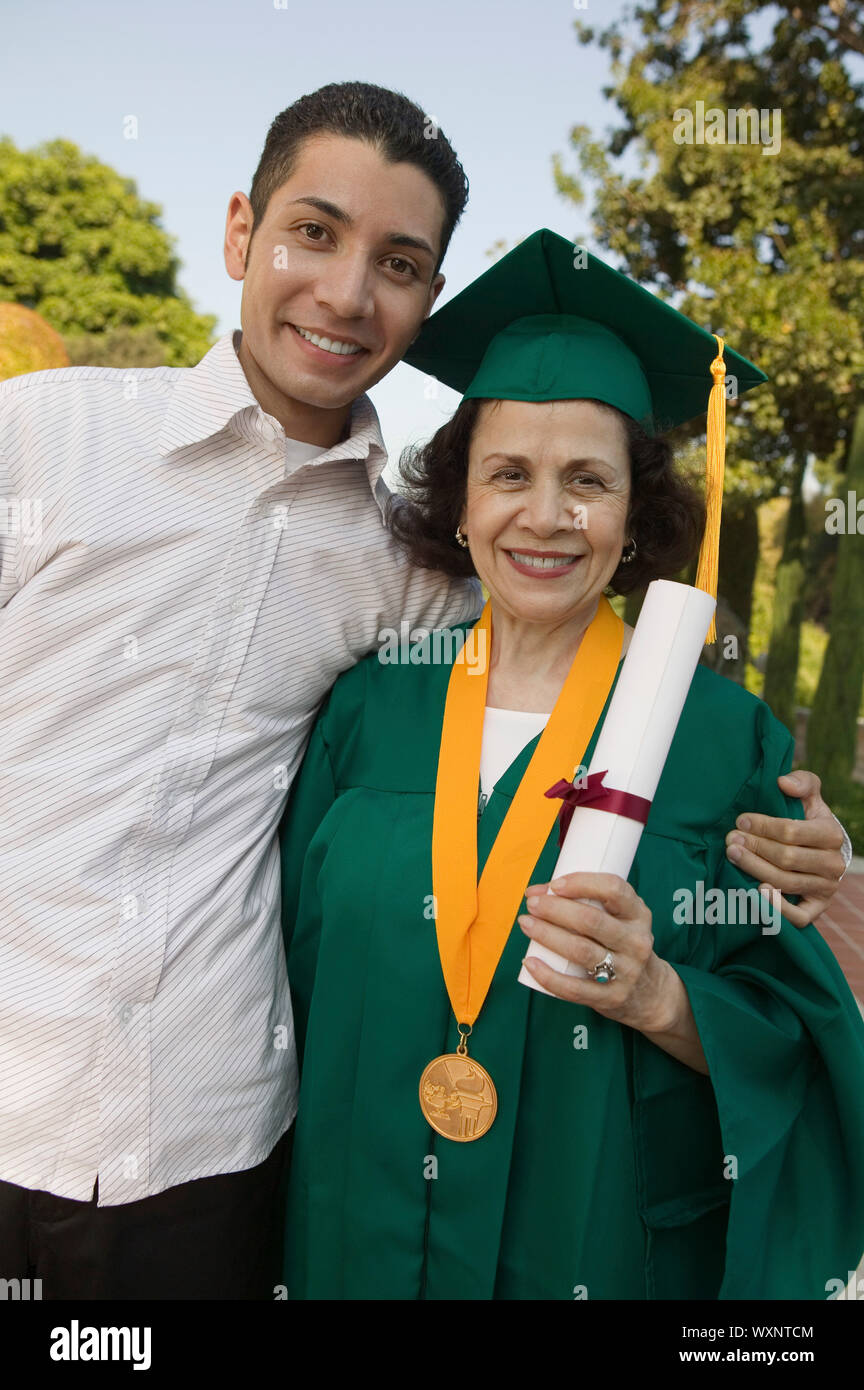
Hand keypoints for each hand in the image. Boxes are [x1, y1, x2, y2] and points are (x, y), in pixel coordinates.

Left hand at [518, 871, 677, 1032]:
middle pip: (591, 920)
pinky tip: (530, 963)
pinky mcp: (611, 998)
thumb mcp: (620, 920)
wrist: (650, 993)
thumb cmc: (622, 945)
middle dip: (555, 909)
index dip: (582, 883)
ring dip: (547, 935)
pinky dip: (548, 976)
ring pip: (581, 951)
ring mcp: (626, 972)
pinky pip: (575, 988)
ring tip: (526, 924)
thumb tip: (536, 891)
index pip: (614, 890)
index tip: (555, 885)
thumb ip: (585, 902)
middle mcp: (636, 942)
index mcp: (638, 915)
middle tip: (532, 904)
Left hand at [725, 769, 846, 927]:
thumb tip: (783, 782)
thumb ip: (802, 783)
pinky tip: (756, 892)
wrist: (821, 852)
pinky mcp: (816, 909)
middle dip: (754, 847)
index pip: (791, 832)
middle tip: (730, 840)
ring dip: (754, 869)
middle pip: (785, 858)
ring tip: (733, 856)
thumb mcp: (810, 797)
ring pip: (785, 882)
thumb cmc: (808, 820)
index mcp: (831, 834)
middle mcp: (832, 864)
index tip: (740, 821)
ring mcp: (825, 888)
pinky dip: (777, 908)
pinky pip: (798, 917)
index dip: (763, 826)